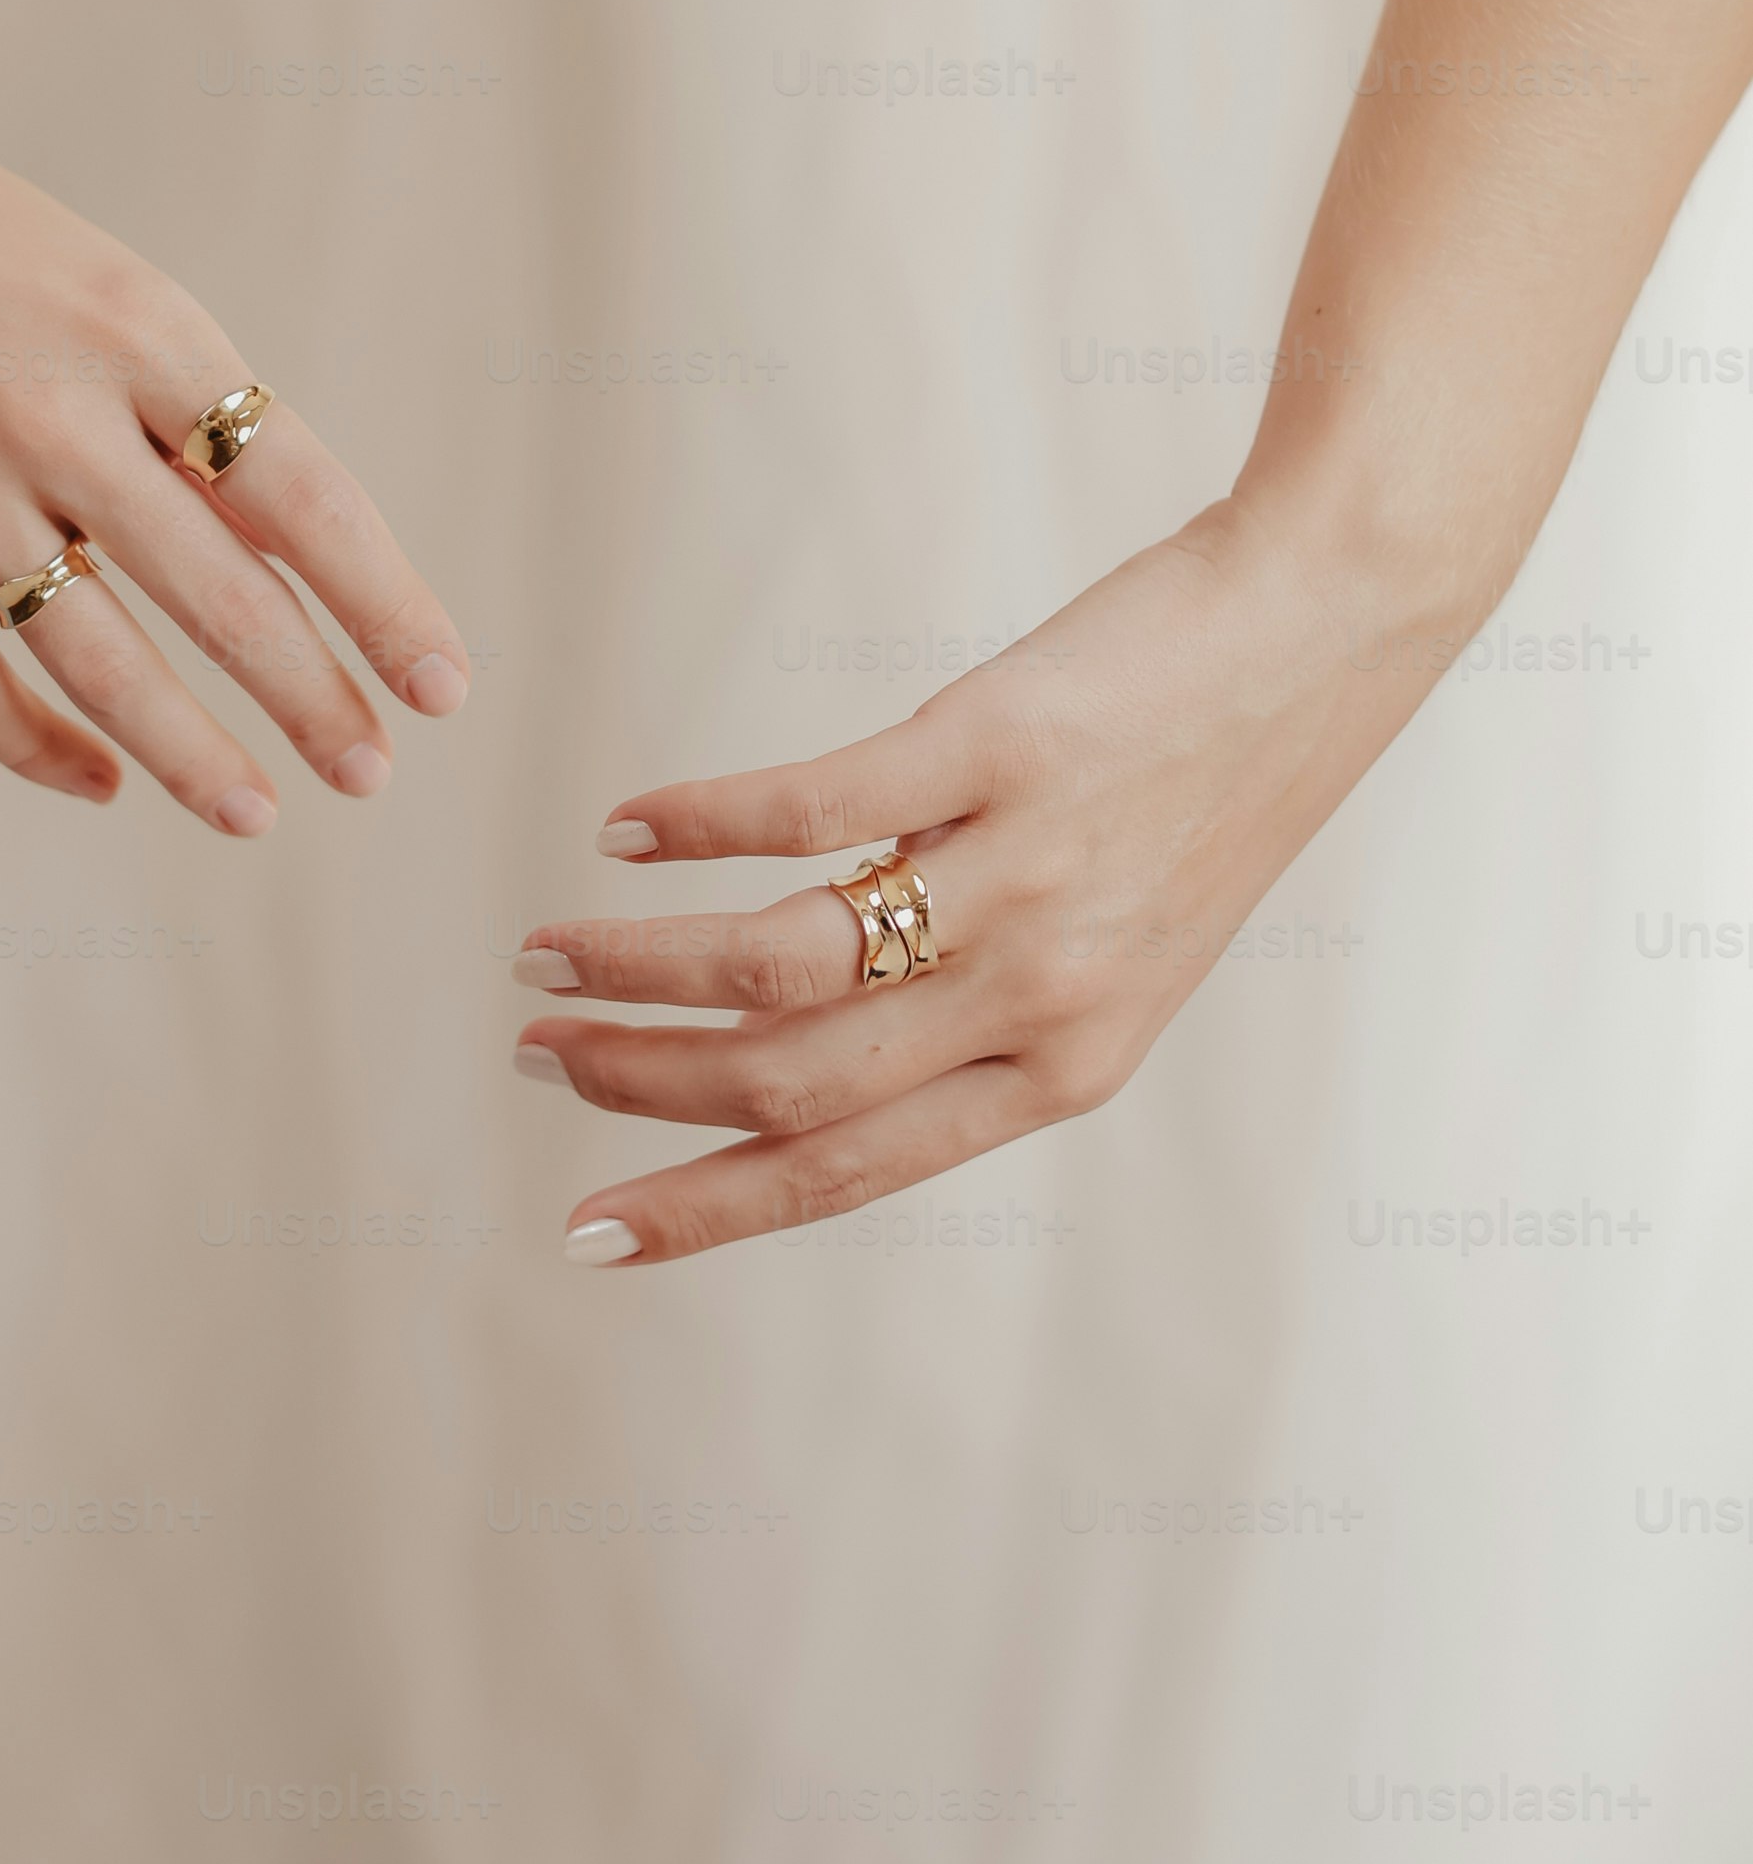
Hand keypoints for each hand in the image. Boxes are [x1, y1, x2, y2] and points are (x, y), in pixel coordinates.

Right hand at [0, 81, 467, 828]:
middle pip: (217, 594)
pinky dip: (34, 745)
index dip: (381, 601)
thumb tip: (299, 554)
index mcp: (141, 329)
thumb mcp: (104, 286)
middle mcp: (54, 410)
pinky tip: (97, 777)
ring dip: (188, 752)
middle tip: (370, 773)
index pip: (300, 494)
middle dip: (311, 699)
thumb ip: (188, 414)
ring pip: (95, 659)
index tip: (442, 681)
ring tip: (255, 813)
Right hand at [513, 495, 1435, 1261]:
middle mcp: (1042, 993)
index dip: (704, 1209)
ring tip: (547, 948)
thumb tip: (801, 1028)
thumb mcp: (1116, 945)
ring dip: (638, 966)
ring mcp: (1021, 871)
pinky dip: (696, 824)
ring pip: (782, 961)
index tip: (588, 1234)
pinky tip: (625, 828)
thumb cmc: (1207, 782)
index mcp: (1065, 1067)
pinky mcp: (1000, 744)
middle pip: (791, 1082)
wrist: (1327, 629)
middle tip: (536, 1053)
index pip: (849, 1171)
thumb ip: (977, 1003)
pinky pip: (812, 808)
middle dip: (640, 1086)